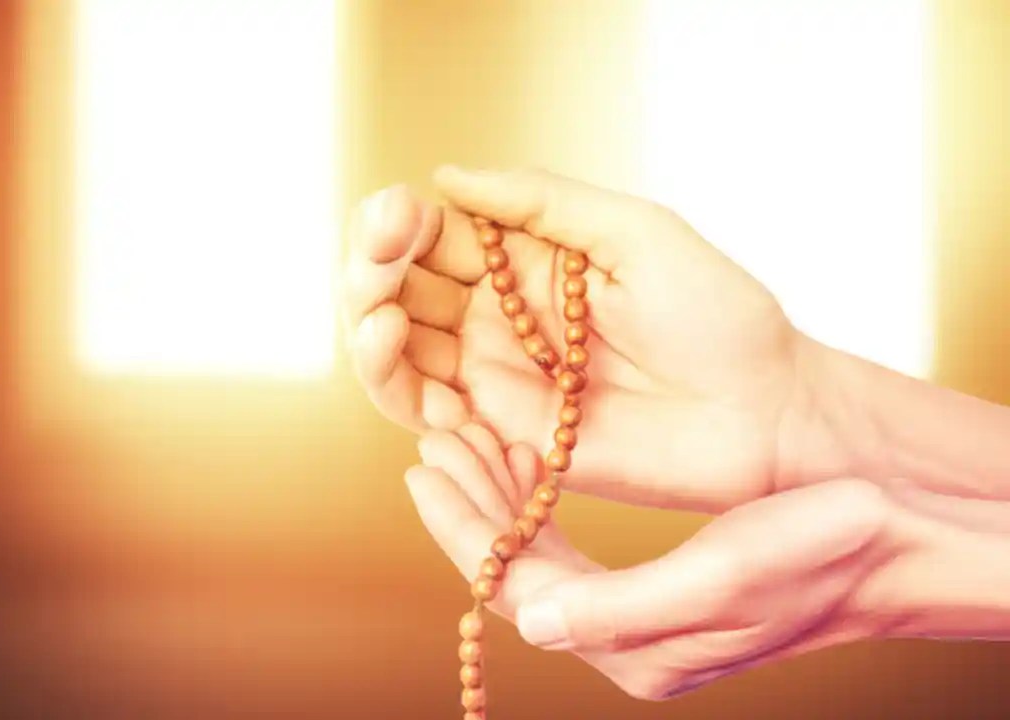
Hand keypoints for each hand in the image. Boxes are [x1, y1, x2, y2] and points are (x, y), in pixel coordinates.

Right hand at [346, 167, 851, 511]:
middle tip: (379, 262)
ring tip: (382, 316)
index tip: (398, 216)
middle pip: (399, 290)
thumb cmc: (717, 314)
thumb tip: (442, 176)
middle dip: (369, 271)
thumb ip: (540, 201)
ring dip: (367, 328)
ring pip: (396, 351)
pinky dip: (391, 387)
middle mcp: (497, 316)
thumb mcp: (634, 231)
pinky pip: (423, 413)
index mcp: (525, 259)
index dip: (396, 223)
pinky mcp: (501, 434)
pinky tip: (395, 352)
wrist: (765, 414)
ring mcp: (495, 375)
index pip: (431, 235)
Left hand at [407, 424, 905, 699]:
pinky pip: (573, 552)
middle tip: (434, 439)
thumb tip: (528, 620)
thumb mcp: (719, 576)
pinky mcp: (660, 593)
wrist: (893, 548)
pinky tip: (528, 459)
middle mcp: (628, 642)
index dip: (462, 527)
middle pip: (517, 575)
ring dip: (501, 498)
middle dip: (471, 505)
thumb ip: (617, 608)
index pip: (515, 591)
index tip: (423, 464)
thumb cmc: (816, 550)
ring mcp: (642, 621)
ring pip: (540, 558)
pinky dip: (541, 504)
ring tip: (467, 438)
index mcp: (633, 649)